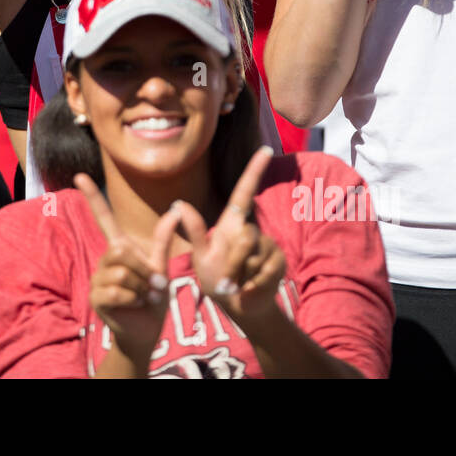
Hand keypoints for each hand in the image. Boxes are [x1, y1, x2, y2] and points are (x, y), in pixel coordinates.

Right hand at [75, 172, 181, 365]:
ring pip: (122, 272)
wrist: (146, 331)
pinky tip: (136, 305)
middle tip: (155, 284)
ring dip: (142, 286)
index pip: (103, 218)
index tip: (80, 175)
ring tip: (146, 297)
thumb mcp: (161, 267)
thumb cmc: (153, 298)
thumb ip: (163, 241)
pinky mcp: (96, 298)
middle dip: (144, 268)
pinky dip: (135, 298)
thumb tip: (176, 209)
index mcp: (120, 250)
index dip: (93, 198)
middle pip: (121, 249)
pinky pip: (117, 290)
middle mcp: (105, 261)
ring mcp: (98, 279)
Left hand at [172, 148, 286, 325]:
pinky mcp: (278, 261)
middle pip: (246, 237)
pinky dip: (251, 284)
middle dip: (233, 262)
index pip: (244, 192)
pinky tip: (248, 289)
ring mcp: (267, 245)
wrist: (237, 305)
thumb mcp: (201, 257)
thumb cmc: (216, 278)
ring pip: (254, 256)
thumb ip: (194, 232)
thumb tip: (177, 203)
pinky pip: (264, 270)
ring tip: (236, 285)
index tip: (266, 150)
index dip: (254, 170)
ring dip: (240, 276)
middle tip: (225, 281)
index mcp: (232, 224)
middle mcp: (251, 230)